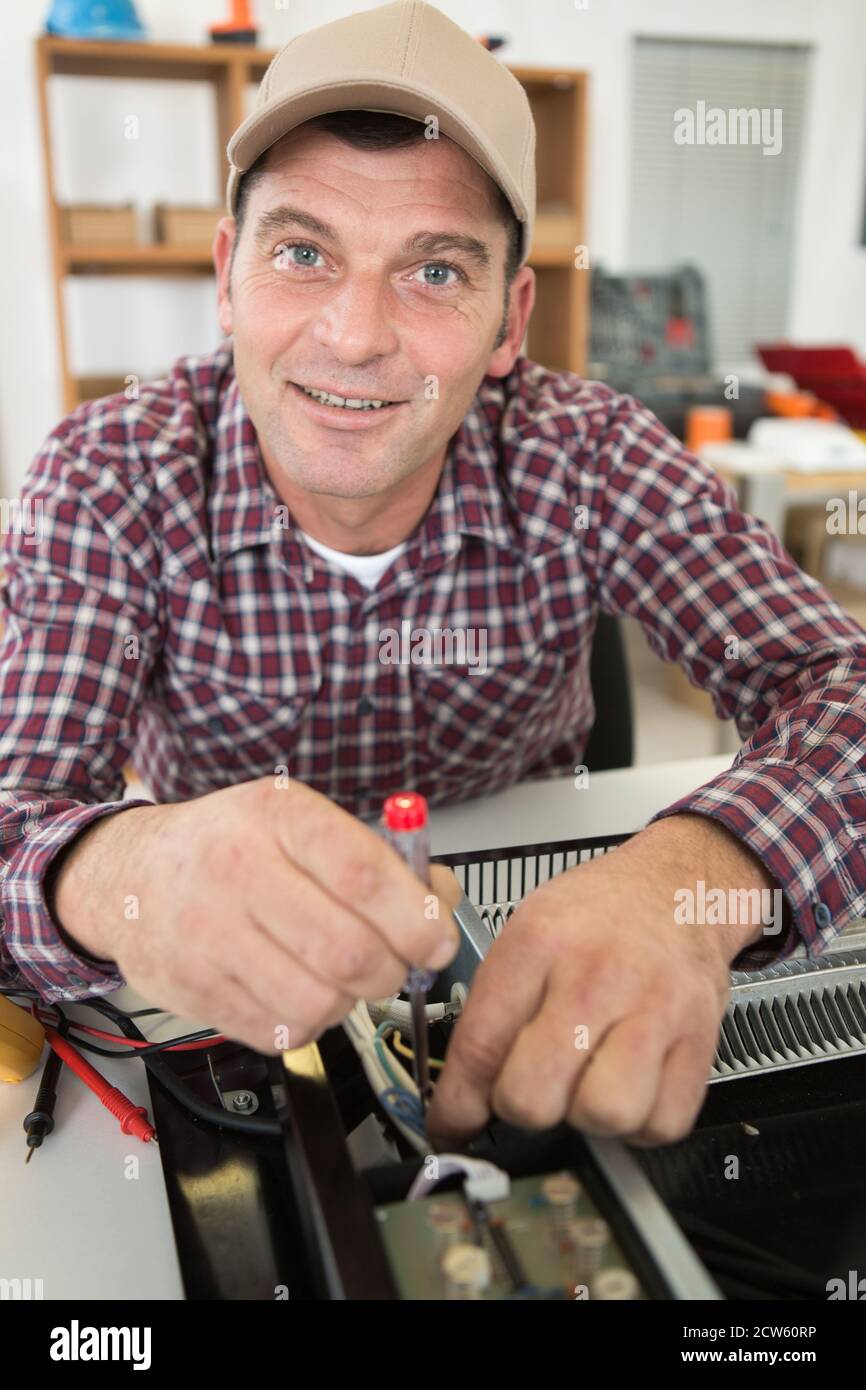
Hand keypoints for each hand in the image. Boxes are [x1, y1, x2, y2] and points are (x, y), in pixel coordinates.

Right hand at [51, 777, 458, 1052]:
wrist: (133, 876)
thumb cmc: (229, 846)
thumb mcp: (298, 819)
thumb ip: (374, 858)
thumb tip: (439, 902)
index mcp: (275, 817)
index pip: (363, 875)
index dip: (417, 918)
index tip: (438, 939)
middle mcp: (236, 871)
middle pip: (349, 952)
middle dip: (393, 970)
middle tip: (395, 963)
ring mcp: (209, 936)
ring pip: (320, 1003)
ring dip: (350, 1002)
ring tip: (340, 976)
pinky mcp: (194, 991)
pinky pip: (283, 1033)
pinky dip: (309, 1022)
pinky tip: (298, 989)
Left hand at [427, 815, 771, 1147]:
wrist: (680, 886)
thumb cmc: (600, 914)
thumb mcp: (526, 931)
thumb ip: (492, 1006)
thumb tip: (463, 1093)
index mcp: (539, 944)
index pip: (480, 1045)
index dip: (458, 1104)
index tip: (454, 1125)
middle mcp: (596, 976)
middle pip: (535, 1096)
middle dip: (523, 1106)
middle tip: (532, 1087)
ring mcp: (654, 1009)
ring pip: (603, 1116)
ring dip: (588, 1117)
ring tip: (587, 1083)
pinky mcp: (700, 1038)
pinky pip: (662, 1123)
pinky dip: (641, 1123)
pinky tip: (629, 1087)